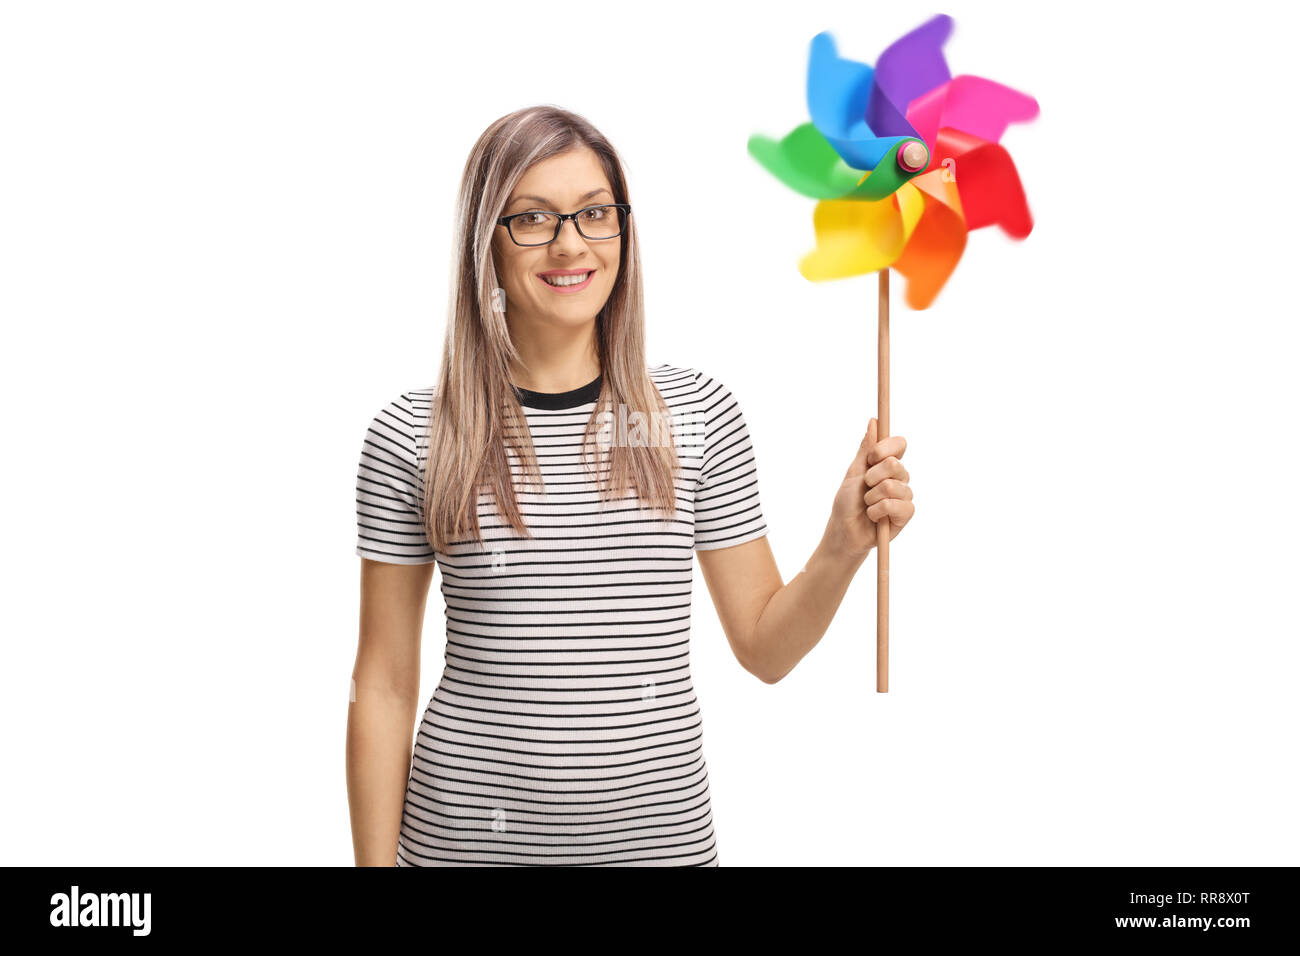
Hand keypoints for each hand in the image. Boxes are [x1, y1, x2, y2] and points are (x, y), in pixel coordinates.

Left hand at [825, 417, 913, 558]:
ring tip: (867, 505)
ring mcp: (904, 495)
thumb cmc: (847, 502)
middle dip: (872, 476)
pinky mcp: (906, 514)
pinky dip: (878, 511)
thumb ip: (866, 448)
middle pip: (895, 464)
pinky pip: (896, 505)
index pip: (899, 444)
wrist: (844, 530)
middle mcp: (899, 477)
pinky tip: (874, 517)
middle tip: (865, 488)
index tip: (870, 458)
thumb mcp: (854, 471)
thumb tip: (874, 421)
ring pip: (892, 486)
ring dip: (872, 497)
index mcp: (886, 464)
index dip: (885, 448)